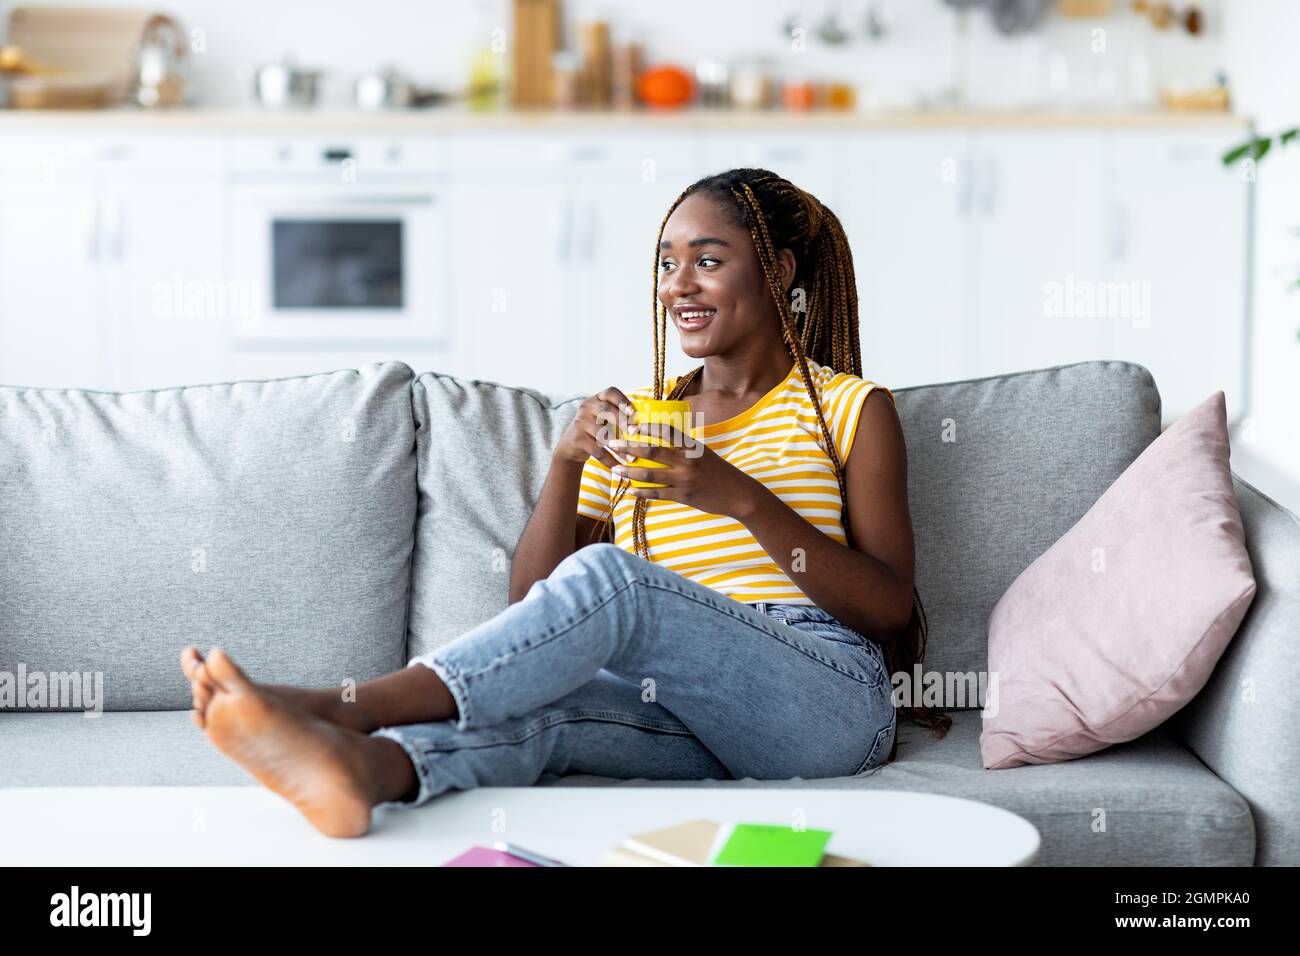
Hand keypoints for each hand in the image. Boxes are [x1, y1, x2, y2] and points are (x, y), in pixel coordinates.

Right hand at [553, 386, 636, 467]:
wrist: (571, 447)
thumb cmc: (596, 431)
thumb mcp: (605, 419)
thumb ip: (620, 416)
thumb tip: (646, 425)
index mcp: (597, 399)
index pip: (610, 393)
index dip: (623, 401)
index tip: (634, 412)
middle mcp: (587, 407)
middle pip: (606, 410)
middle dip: (623, 420)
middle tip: (635, 432)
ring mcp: (580, 422)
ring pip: (602, 433)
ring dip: (619, 446)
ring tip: (633, 456)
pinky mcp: (577, 438)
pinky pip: (597, 450)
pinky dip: (609, 459)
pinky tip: (620, 466)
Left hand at [608, 424, 768, 519]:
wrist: (738, 494)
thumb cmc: (720, 472)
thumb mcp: (705, 453)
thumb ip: (686, 447)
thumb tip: (664, 439)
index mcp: (693, 446)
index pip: (667, 432)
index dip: (648, 428)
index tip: (632, 426)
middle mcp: (688, 462)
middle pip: (653, 453)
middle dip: (629, 448)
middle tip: (612, 445)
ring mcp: (685, 480)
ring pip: (650, 475)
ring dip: (629, 472)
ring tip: (615, 470)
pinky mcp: (684, 496)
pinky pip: (657, 494)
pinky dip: (642, 492)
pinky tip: (630, 490)